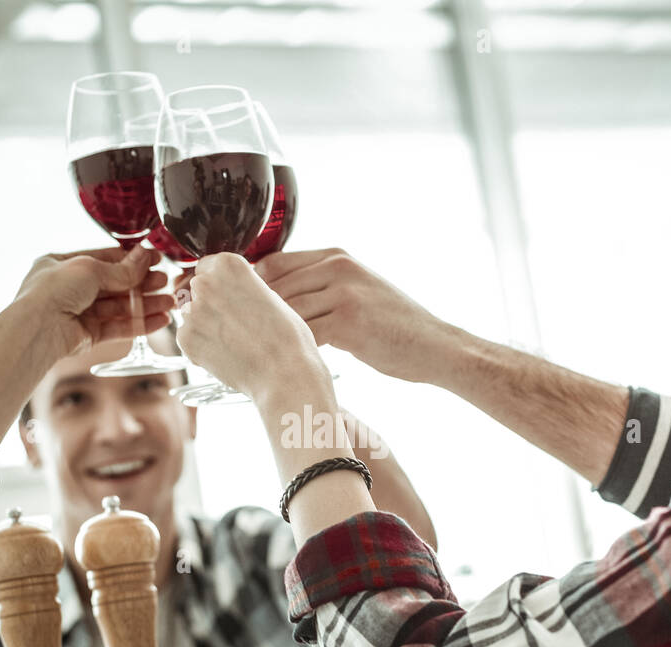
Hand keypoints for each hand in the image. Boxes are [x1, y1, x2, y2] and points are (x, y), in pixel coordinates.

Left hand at [10, 245, 173, 361]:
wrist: (37, 330)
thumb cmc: (51, 292)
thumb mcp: (89, 269)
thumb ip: (122, 268)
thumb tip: (145, 256)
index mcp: (62, 264)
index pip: (103, 258)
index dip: (130, 259)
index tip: (154, 259)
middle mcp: (68, 288)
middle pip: (113, 284)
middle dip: (141, 283)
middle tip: (165, 281)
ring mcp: (77, 312)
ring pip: (118, 307)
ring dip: (145, 305)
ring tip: (169, 303)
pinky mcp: (85, 335)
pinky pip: (116, 327)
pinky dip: (138, 324)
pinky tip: (158, 320)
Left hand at [177, 253, 327, 400]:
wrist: (284, 372)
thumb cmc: (286, 337)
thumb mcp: (268, 295)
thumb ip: (241, 287)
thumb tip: (227, 291)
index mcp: (228, 265)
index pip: (207, 267)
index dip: (218, 284)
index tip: (227, 298)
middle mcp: (205, 282)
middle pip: (196, 289)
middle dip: (209, 304)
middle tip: (232, 324)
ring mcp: (193, 311)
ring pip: (190, 314)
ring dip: (204, 325)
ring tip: (232, 342)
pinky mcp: (185, 338)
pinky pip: (187, 338)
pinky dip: (200, 347)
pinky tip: (225, 355)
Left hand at [255, 248, 453, 382]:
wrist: (434, 346)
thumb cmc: (393, 325)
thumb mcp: (358, 290)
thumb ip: (321, 287)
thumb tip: (273, 300)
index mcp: (335, 256)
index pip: (273, 263)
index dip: (250, 289)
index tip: (237, 311)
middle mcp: (337, 267)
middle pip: (273, 287)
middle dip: (252, 315)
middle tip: (236, 339)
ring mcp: (343, 293)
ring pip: (285, 312)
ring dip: (267, 335)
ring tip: (253, 355)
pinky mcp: (349, 322)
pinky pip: (304, 334)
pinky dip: (290, 351)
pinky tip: (282, 365)